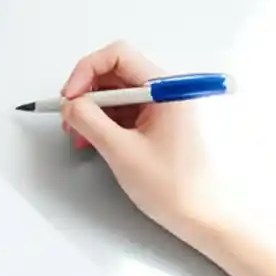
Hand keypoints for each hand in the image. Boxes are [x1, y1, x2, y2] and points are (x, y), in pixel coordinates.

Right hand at [60, 41, 224, 241]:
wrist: (206, 219)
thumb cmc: (176, 189)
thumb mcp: (122, 152)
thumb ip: (90, 121)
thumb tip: (70, 103)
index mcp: (168, 90)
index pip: (118, 56)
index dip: (86, 71)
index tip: (70, 96)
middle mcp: (168, 92)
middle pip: (116, 72)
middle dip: (86, 93)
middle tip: (69, 118)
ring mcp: (165, 107)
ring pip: (118, 93)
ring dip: (93, 110)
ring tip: (80, 135)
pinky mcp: (161, 123)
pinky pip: (126, 111)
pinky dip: (106, 122)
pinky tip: (95, 140)